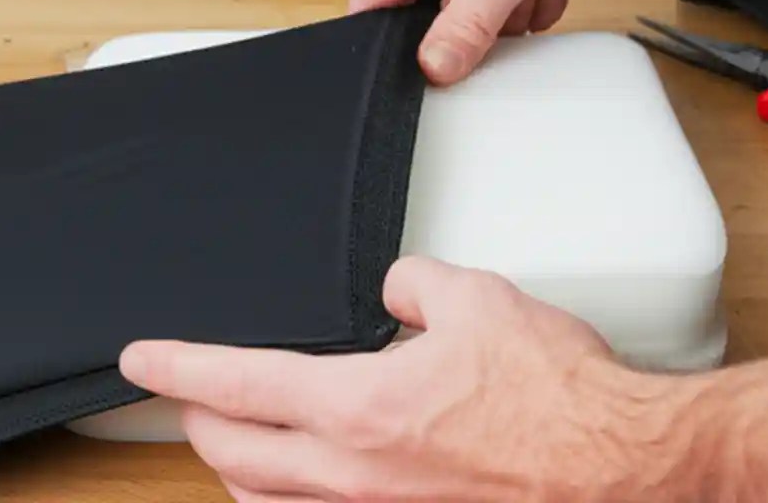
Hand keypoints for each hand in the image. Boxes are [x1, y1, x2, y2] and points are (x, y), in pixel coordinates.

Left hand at [118, 256, 686, 501]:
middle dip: (198, 420)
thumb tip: (394, 292)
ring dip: (239, 470)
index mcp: (358, 410)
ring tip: (238, 444)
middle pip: (231, 455)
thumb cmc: (561, 401)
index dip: (176, 367)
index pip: (234, 384)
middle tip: (190, 397)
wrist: (626, 472)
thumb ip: (414, 285)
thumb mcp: (478, 300)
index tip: (141, 359)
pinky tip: (309, 489)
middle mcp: (353, 479)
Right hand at [348, 0, 661, 85]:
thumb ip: (463, 28)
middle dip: (461, 30)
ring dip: (505, 17)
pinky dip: (531, 2)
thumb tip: (433, 68)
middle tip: (483, 37)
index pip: (372, 0)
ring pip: (474, 9)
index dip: (384, 41)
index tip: (410, 73)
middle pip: (428, 11)